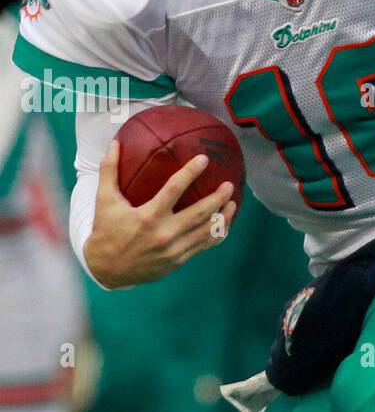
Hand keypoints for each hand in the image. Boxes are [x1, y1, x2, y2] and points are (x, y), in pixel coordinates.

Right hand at [84, 140, 236, 288]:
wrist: (107, 269)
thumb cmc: (106, 230)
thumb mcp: (104, 200)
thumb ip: (109, 170)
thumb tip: (115, 142)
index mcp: (148, 217)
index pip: (174, 189)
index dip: (191, 172)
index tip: (204, 159)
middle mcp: (164, 234)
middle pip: (200, 213)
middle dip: (218, 197)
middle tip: (229, 185)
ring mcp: (174, 249)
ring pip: (207, 232)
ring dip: (223, 217)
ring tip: (233, 202)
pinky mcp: (179, 260)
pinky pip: (204, 245)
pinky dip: (217, 234)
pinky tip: (224, 223)